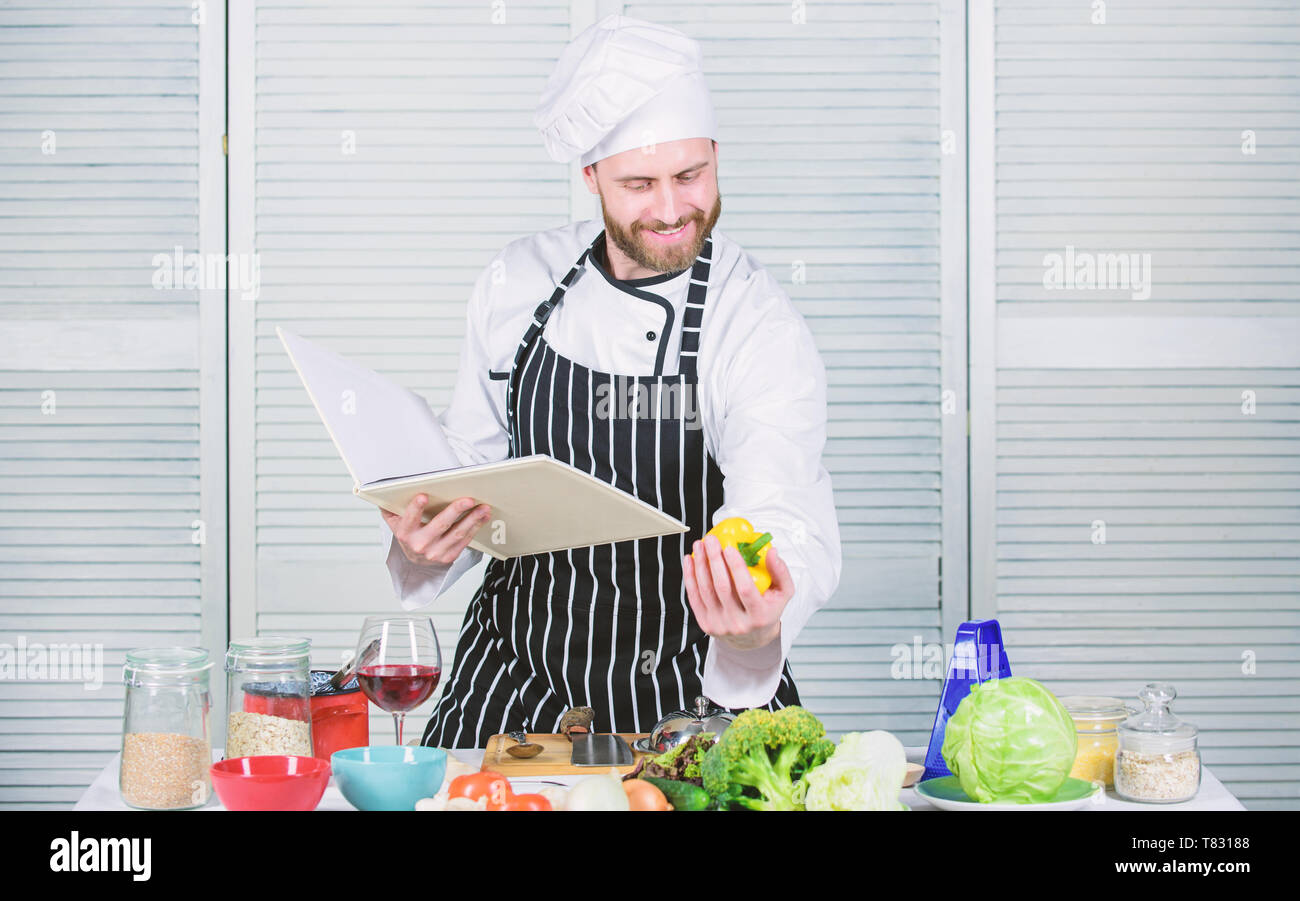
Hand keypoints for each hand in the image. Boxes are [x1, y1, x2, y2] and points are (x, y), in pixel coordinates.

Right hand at [381, 495, 490, 565]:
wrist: (415, 561)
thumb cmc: (408, 534)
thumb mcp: (394, 522)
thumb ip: (390, 507)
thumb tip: (386, 488)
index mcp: (404, 533)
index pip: (409, 519)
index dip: (415, 508)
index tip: (423, 496)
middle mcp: (419, 544)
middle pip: (439, 525)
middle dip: (455, 511)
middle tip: (468, 499)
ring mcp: (435, 553)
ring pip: (456, 533)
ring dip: (472, 519)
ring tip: (483, 507)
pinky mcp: (449, 557)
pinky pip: (464, 540)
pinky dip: (476, 527)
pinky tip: (483, 516)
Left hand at [683, 533, 792, 651]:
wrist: (751, 639)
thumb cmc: (767, 610)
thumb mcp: (783, 593)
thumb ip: (781, 572)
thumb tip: (772, 552)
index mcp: (760, 616)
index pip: (746, 589)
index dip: (736, 568)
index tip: (729, 548)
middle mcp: (738, 623)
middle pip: (722, 588)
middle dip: (714, 560)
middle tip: (711, 540)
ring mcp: (720, 625)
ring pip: (706, 591)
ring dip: (700, 565)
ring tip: (700, 546)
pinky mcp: (705, 624)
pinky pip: (694, 598)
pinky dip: (690, 577)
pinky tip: (690, 561)